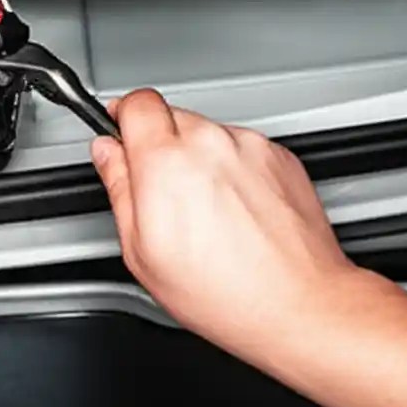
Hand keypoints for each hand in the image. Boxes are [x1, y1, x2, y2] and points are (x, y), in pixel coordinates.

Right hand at [91, 89, 364, 342]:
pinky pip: (242, 149)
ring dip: (199, 159)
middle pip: (171, 116)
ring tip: (206, 212)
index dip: (123, 116)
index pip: (137, 103)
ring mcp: (250, 147)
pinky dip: (234, 170)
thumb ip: (118, 188)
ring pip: (208, 134)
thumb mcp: (141, 251)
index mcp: (167, 162)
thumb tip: (107, 154)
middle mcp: (211, 144)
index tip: (119, 131)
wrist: (298, 303)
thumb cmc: (224, 292)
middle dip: (160, 146)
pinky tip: (236, 212)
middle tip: (163, 194)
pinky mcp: (280, 156)